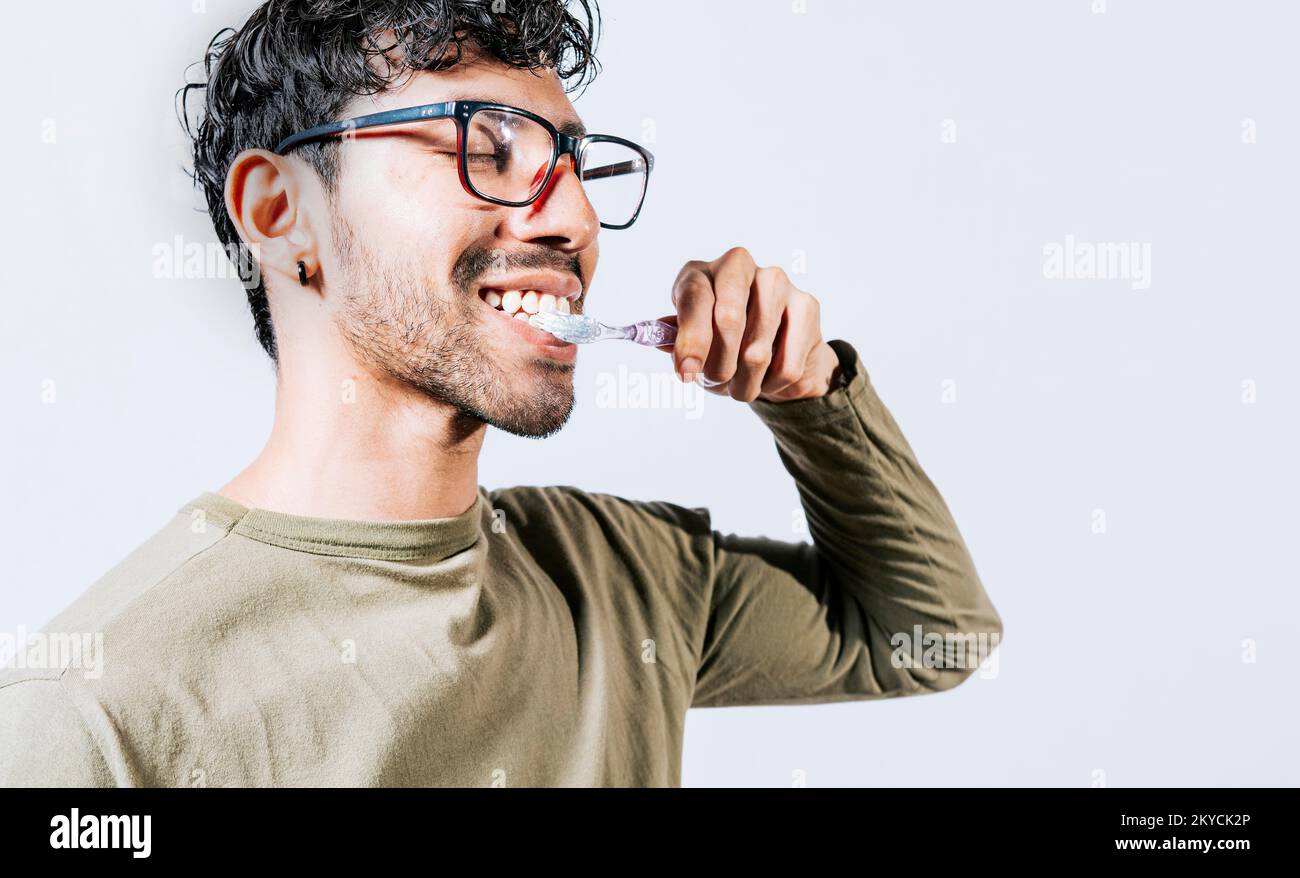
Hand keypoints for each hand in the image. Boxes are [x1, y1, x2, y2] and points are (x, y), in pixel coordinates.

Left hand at [657, 247, 841, 401]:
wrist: (775, 349)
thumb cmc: (722, 343)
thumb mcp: (693, 342)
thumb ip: (676, 342)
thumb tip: (658, 339)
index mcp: (700, 273)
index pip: (695, 298)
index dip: (691, 339)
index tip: (687, 372)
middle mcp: (738, 266)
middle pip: (729, 319)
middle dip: (718, 366)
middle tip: (716, 382)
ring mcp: (776, 281)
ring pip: (757, 352)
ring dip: (744, 384)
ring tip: (740, 384)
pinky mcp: (806, 304)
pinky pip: (786, 366)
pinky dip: (771, 386)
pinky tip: (767, 377)